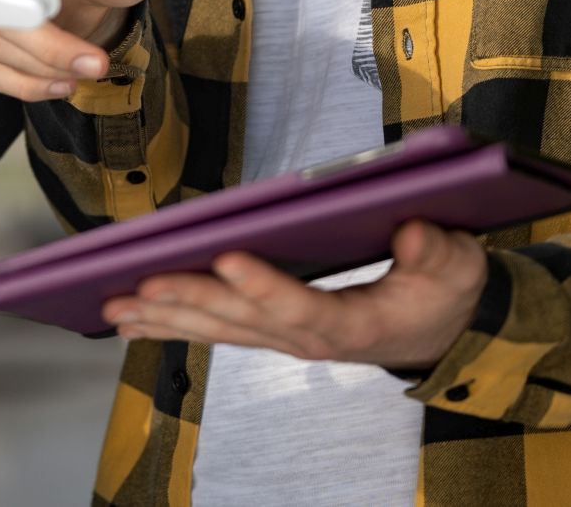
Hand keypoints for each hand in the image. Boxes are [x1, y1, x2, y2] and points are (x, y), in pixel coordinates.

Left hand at [102, 221, 487, 370]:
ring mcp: (284, 336)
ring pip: (218, 328)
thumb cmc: (442, 293)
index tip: (227, 258)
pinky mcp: (270, 330)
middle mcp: (309, 336)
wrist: (441, 330)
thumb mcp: (457, 267)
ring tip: (113, 307)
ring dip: (164, 317)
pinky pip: (216, 328)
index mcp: (354, 323)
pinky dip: (173, 321)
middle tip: (138, 285)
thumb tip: (412, 233)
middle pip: (243, 320)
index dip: (264, 287)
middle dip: (188, 300)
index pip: (303, 308)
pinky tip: (132, 317)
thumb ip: (437, 253)